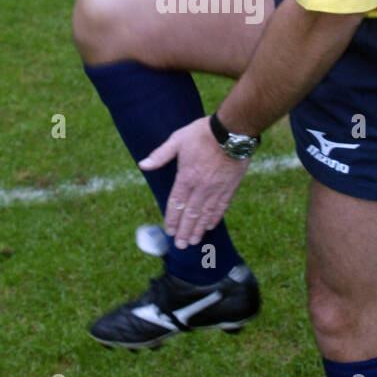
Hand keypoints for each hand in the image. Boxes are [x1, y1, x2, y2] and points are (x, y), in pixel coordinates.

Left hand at [138, 116, 249, 248]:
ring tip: (193, 241)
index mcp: (186, 176)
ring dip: (198, 229)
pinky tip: (210, 226)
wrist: (233, 131)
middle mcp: (201, 187)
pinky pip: (221, 207)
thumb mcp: (178, 139)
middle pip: (190, 214)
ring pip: (206, 214)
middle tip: (180, 245)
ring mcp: (217, 189)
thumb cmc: (203, 133)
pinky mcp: (230, 187)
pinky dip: (215, 218)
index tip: (169, 231)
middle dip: (184, 230)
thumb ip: (161, 155)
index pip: (176, 203)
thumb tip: (142, 164)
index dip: (172, 219)